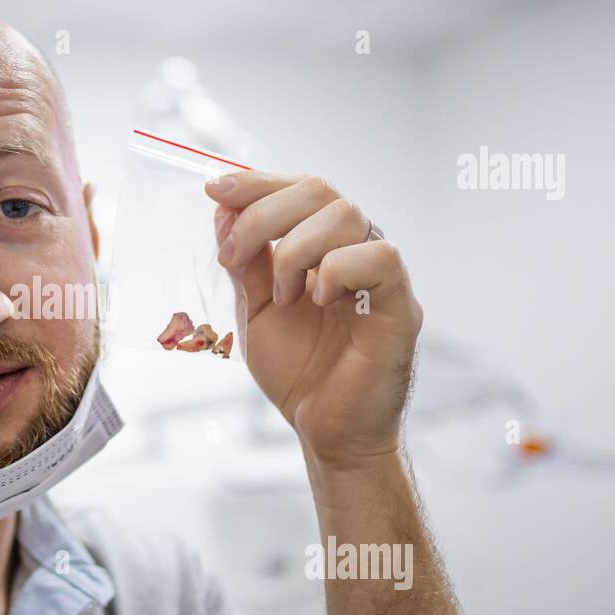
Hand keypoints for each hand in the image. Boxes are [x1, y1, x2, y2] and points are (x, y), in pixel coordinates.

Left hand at [207, 172, 422, 466]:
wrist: (325, 432)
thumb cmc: (299, 372)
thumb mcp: (255, 310)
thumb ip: (245, 262)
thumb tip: (222, 209)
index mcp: (323, 247)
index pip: (299, 190)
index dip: (257, 182)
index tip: (213, 189)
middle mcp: (357, 251)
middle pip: (320, 191)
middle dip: (264, 213)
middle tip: (234, 256)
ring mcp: (382, 277)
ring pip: (347, 216)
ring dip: (296, 249)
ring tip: (283, 295)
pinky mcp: (401, 307)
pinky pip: (381, 258)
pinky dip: (337, 270)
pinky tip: (316, 299)